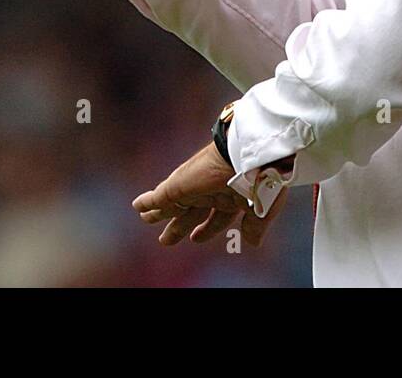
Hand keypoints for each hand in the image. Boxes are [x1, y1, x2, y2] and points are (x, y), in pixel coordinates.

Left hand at [132, 141, 288, 247]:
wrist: (249, 157)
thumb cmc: (261, 179)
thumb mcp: (262, 209)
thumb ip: (254, 226)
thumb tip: (252, 244)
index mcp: (231, 196)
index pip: (216, 218)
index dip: (207, 229)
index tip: (196, 237)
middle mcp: (211, 191)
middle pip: (190, 213)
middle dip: (179, 226)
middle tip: (166, 240)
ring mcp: (194, 188)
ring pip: (172, 204)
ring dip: (159, 213)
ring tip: (146, 219)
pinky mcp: (179, 186)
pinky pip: (158, 197)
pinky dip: (147, 202)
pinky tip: (138, 206)